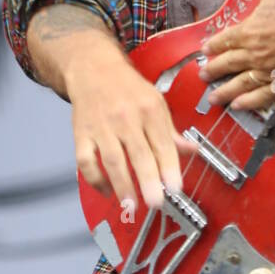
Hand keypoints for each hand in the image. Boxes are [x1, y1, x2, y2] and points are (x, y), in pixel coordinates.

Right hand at [66, 49, 198, 212]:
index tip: (175, 188)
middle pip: (138, 153)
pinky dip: (94, 178)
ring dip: (122, 185)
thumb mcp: (156, 101)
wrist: (93, 68)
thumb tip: (192, 151)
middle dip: (148, 181)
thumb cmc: (127, 87)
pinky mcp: (82, 133)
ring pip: (112, 160)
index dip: (170, 167)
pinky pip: (86, 160)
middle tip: (156, 202)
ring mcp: (102, 126)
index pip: (162, 143)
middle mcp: (126, 117)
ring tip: (131, 205)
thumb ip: (171, 131)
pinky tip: (106, 190)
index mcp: (149, 109)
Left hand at [199, 0, 274, 111]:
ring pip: (241, 84)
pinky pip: (264, 96)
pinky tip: (239, 105)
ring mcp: (270, 70)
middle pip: (228, 64)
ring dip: (225, 91)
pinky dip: (249, 102)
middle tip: (203, 75)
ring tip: (213, 98)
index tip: (205, 50)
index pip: (224, 41)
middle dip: (213, 70)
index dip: (212, 46)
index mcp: (249, 31)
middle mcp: (255, 54)